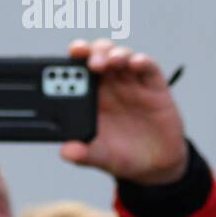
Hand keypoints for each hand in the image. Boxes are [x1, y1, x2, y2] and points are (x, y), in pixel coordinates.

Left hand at [60, 39, 187, 185]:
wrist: (155, 163)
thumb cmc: (123, 156)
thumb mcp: (101, 158)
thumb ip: (84, 154)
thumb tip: (65, 152)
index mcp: (90, 100)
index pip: (77, 74)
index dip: (69, 65)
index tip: (60, 64)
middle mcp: (109, 86)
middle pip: (97, 57)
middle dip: (90, 53)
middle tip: (86, 60)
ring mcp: (131, 82)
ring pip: (120, 56)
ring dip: (113, 54)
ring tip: (109, 62)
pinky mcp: (153, 85)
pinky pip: (148, 67)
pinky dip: (141, 61)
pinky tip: (135, 63)